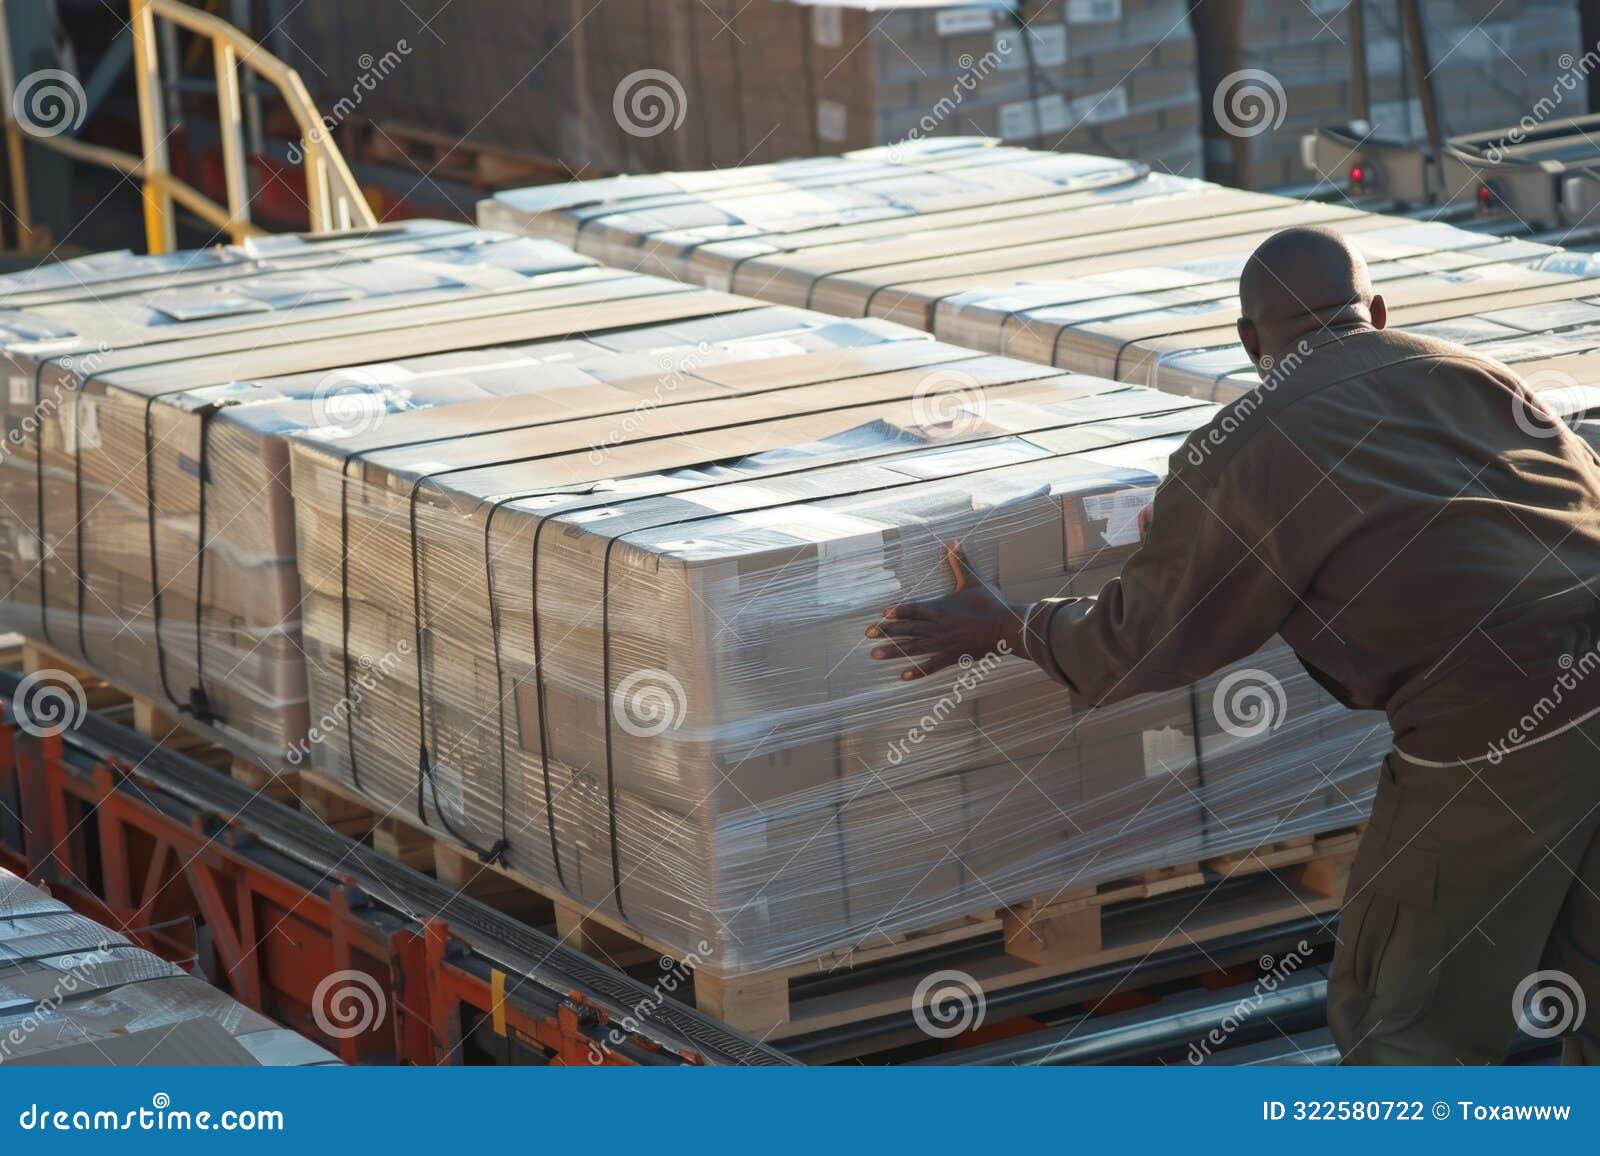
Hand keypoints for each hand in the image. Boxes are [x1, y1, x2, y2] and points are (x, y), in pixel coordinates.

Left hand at [866, 540, 1024, 679]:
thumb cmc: (991, 604)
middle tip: (868, 634)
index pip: (913, 610)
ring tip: (875, 654)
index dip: (897, 612)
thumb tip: (953, 541)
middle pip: (908, 630)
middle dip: (887, 632)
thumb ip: (960, 562)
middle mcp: (938, 627)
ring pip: (914, 648)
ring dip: (894, 651)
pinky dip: (917, 671)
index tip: (881, 614)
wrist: (1008, 628)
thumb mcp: (973, 581)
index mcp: (940, 609)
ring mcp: (943, 644)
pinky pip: (931, 666)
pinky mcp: (952, 656)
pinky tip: (902, 676)